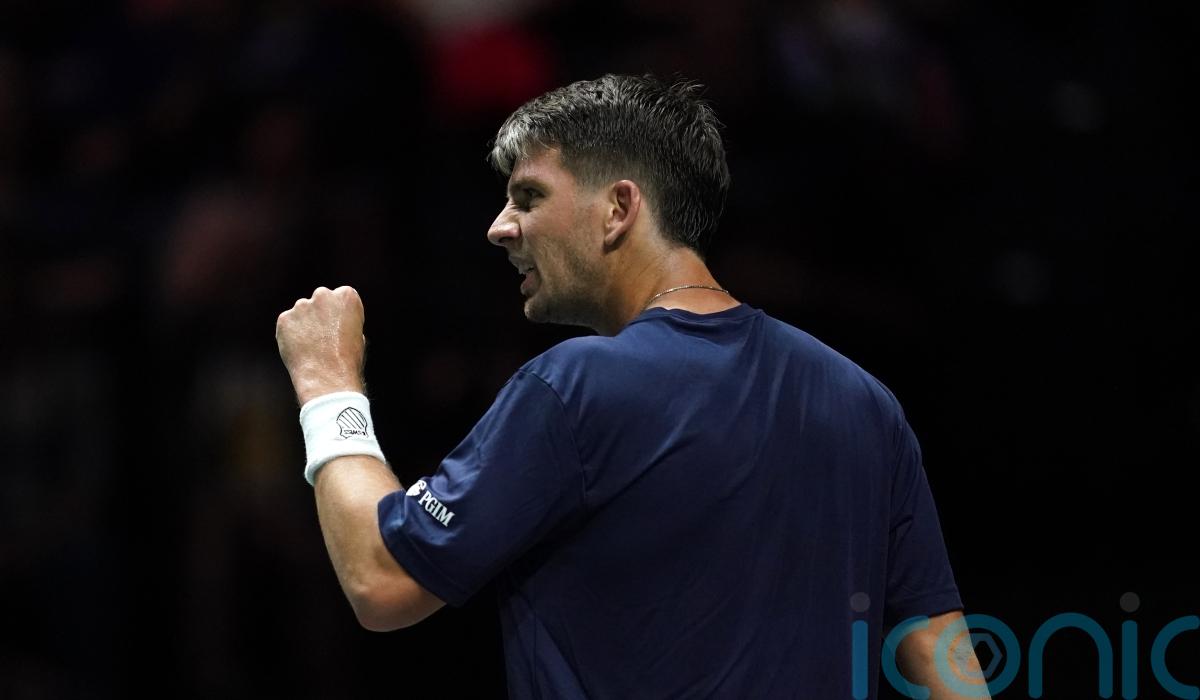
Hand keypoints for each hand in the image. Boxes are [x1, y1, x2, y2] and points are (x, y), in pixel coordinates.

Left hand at [276, 286, 367, 404]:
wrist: (328, 378)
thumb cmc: (348, 360)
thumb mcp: (357, 335)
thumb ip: (343, 320)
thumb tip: (330, 321)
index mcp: (347, 296)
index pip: (341, 297)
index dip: (341, 315)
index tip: (340, 328)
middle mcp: (323, 295)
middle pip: (320, 300)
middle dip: (320, 313)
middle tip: (323, 337)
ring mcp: (301, 306)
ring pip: (302, 312)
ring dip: (304, 324)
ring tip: (311, 348)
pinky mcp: (284, 319)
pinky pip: (287, 324)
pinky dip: (290, 335)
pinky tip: (300, 350)